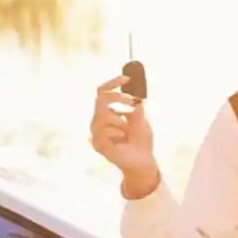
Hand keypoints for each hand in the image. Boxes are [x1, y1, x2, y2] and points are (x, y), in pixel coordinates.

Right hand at [90, 74, 157, 189]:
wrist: (141, 159)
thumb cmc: (140, 139)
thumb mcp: (141, 118)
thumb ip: (136, 105)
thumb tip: (136, 92)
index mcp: (107, 111)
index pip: (102, 92)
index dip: (112, 83)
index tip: (126, 78)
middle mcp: (98, 120)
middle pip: (100, 100)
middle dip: (118, 98)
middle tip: (133, 101)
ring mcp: (96, 132)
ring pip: (103, 115)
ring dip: (120, 121)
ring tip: (127, 132)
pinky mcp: (97, 143)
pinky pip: (105, 131)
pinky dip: (118, 133)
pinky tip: (122, 140)